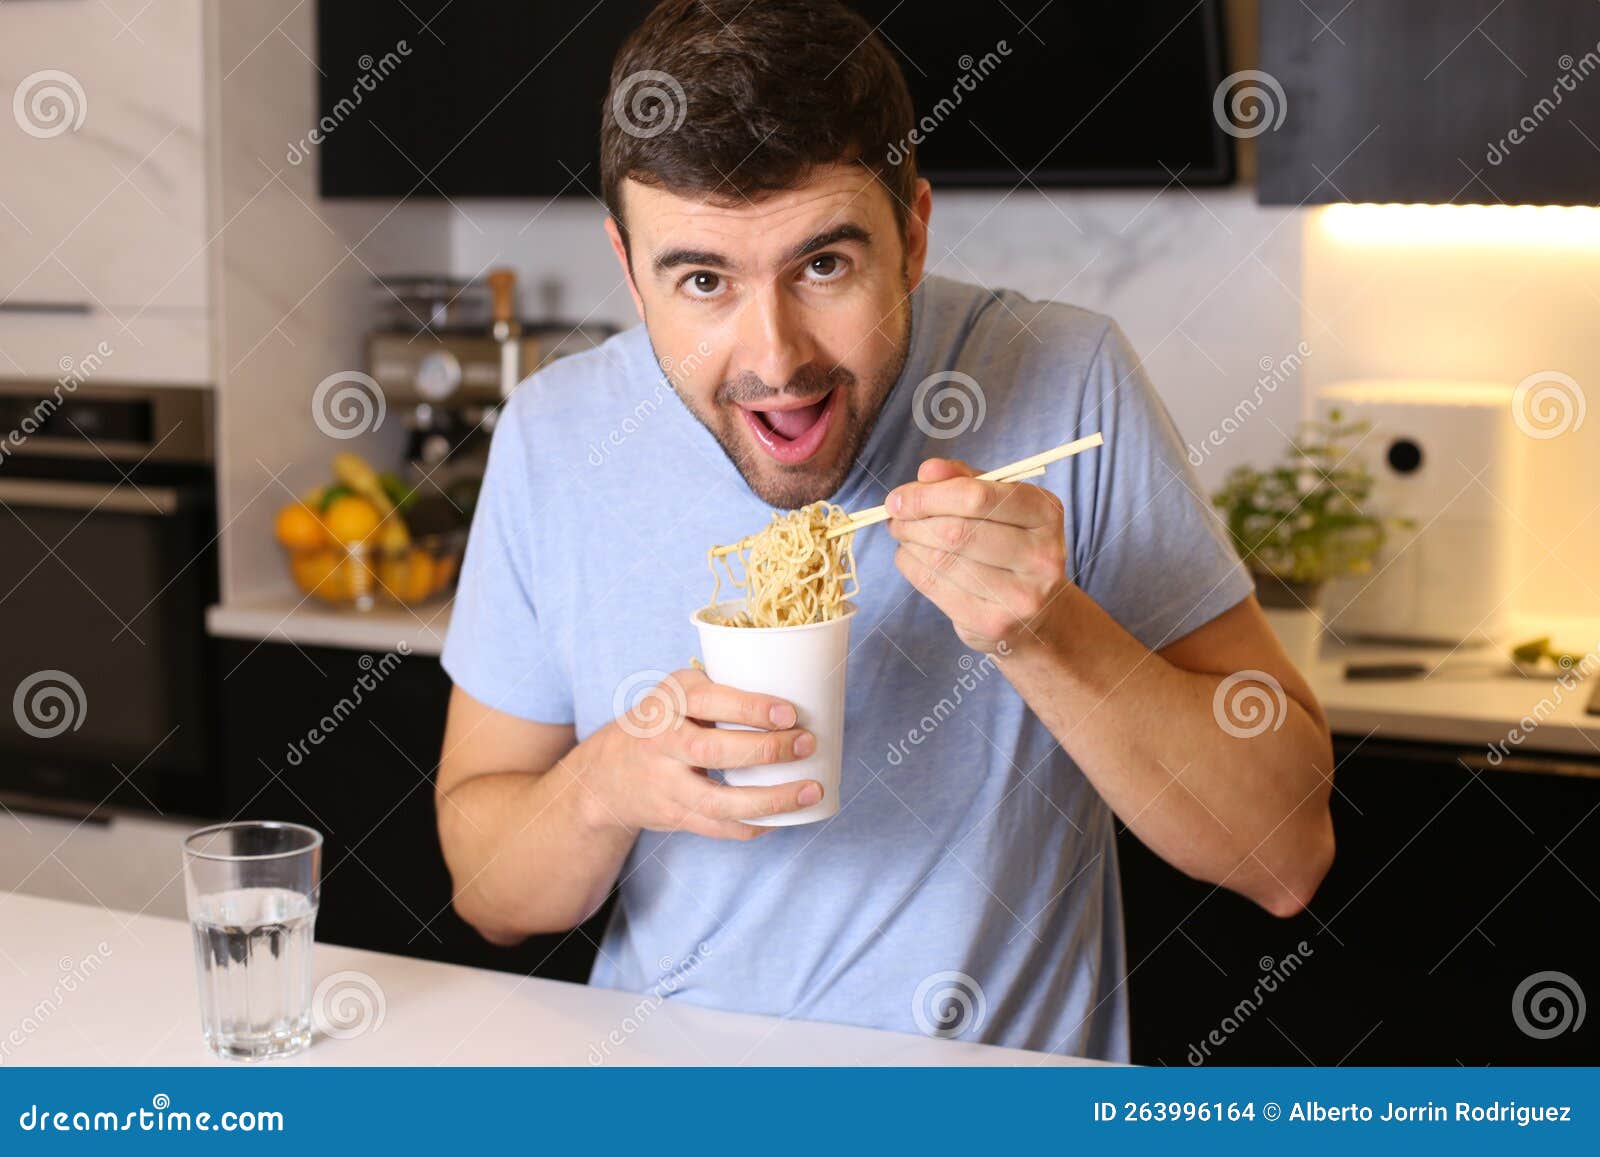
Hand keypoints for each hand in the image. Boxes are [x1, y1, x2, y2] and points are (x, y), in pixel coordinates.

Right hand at [589, 667, 821, 840]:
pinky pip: (718, 827)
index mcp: (668, 702)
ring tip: (811, 789)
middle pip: (712, 751)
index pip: (707, 700)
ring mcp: (664, 783)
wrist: (608, 772)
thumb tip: (799, 689)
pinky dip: (754, 824)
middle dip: (766, 749)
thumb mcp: (678, 694)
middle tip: (806, 744)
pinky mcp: (673, 815)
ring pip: (718, 800)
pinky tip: (785, 817)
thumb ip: (721, 692)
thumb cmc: (663, 723)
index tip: (789, 712)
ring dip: (770, 799)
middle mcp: (661, 742)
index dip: (749, 707)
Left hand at [886, 458, 1070, 652]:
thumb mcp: (999, 502)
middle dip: (914, 520)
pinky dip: (912, 567)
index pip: (977, 496)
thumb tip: (928, 471)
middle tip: (895, 517)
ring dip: (910, 543)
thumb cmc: (1010, 543)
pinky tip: (913, 558)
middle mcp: (1041, 556)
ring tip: (903, 535)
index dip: (929, 495)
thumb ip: (964, 480)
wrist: (1036, 613)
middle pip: (957, 531)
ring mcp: (1021, 596)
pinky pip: (935, 587)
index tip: (899, 497)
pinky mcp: (994, 624)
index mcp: (1045, 513)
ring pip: (941, 560)